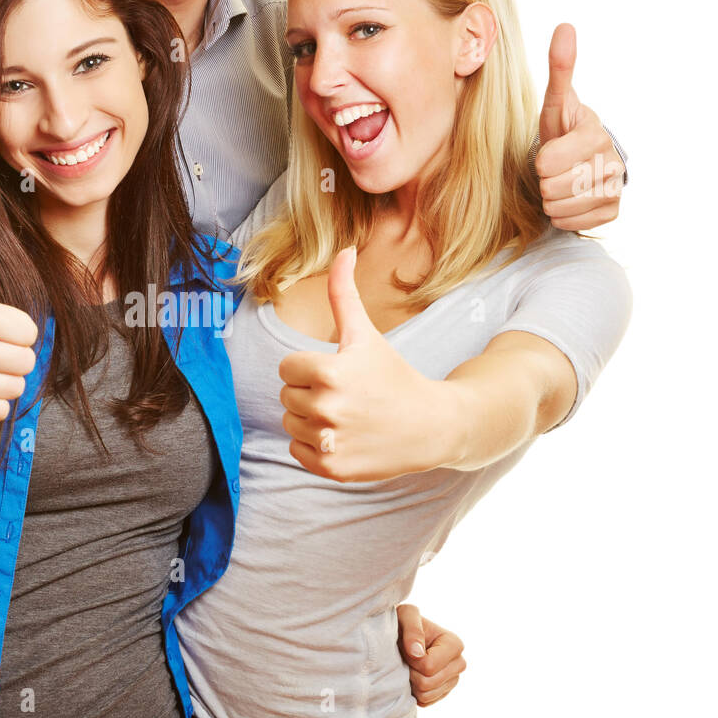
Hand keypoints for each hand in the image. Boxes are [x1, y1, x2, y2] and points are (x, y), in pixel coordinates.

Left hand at [278, 248, 461, 480]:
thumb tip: (342, 249)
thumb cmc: (394, 374)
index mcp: (329, 373)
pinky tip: (343, 436)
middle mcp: (326, 408)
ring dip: (310, 419)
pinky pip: (296, 450)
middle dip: (311, 392)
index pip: (286, 368)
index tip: (337, 372)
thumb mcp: (366, 334)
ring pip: (290, 422)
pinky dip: (313, 445)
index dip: (310, 367)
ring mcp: (328, 441)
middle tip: (347, 395)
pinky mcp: (331, 468)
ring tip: (345, 415)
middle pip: (287, 395)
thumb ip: (343, 293)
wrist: (431, 426)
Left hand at [397, 603, 466, 706]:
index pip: (429, 666)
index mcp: (455, 644)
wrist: (400, 636)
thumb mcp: (406, 615)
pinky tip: (411, 676)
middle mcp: (459, 664)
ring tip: (407, 666)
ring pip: (425, 695)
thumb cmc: (404, 623)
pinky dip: (413, 692)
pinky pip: (424, 702)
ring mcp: (452, 681)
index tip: (406, 648)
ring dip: (410, 682)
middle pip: (427, 683)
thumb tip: (417, 653)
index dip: (411, 660)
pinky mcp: (442, 693)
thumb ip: (412, 629)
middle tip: (404, 659)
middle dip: (410, 672)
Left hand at [534, 24, 622, 230]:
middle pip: (553, 187)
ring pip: (560, 207)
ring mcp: (615, 188)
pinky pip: (571, 222)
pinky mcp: (612, 211)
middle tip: (554, 169)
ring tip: (561, 182)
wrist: (581, 163)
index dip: (540, 160)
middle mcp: (612, 162)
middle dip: (545, 180)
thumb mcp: (556, 103)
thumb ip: (560, 69)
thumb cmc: (562, 131)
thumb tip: (565, 27)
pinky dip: (563, 215)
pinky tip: (570, 199)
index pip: (548, 162)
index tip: (549, 152)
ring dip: (552, 198)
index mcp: (596, 134)